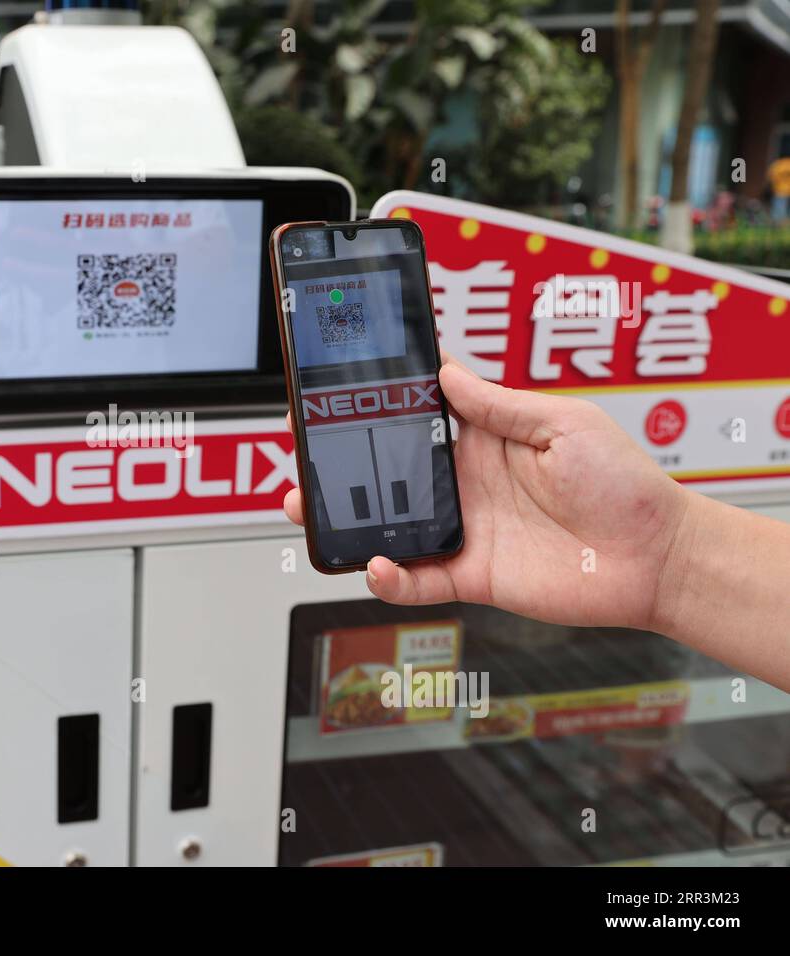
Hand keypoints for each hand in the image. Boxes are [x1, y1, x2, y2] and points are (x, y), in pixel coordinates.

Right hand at [284, 357, 693, 631]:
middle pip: (385, 475)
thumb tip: (446, 372)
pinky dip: (389, 577)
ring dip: (345, 519)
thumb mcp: (563, 424)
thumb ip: (499, 405)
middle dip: (339, 467)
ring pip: (387, 526)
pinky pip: (418, 578)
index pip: (414, 422)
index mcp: (481, 441)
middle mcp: (464, 485)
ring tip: (309, 508)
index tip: (334, 399)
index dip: (374, 412)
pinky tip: (375, 564)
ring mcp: (464, 531)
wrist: (656, 555)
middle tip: (302, 457)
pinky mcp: (472, 576)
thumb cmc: (624, 483)